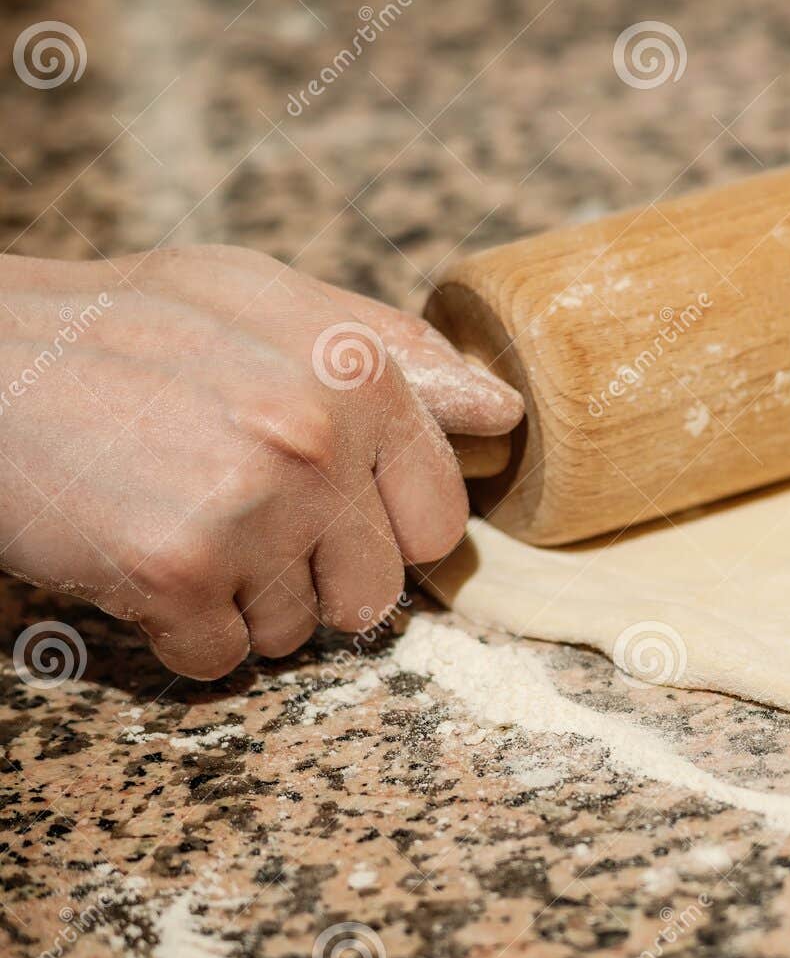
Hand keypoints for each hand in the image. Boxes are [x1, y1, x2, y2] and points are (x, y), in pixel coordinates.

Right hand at [0, 245, 522, 678]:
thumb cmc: (119, 330)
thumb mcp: (261, 299)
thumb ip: (393, 354)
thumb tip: (500, 411)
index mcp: (357, 374)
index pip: (440, 519)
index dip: (382, 529)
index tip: (328, 511)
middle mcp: (318, 440)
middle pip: (377, 589)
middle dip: (315, 573)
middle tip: (239, 520)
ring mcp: (251, 508)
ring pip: (300, 629)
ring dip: (243, 602)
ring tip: (181, 525)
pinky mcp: (176, 572)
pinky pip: (221, 657)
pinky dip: (180, 631)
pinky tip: (141, 561)